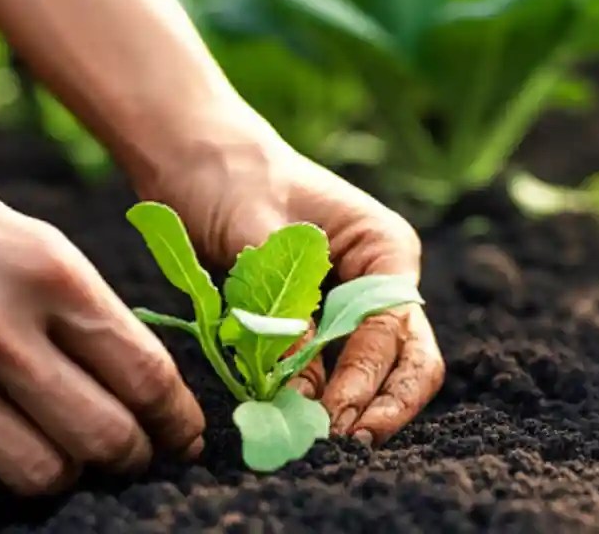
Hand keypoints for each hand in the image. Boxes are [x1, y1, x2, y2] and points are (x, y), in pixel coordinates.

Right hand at [0, 122, 203, 499]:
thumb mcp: (20, 231)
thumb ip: (75, 304)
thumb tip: (134, 379)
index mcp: (47, 270)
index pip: (144, 374)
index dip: (176, 420)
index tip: (182, 437)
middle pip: (104, 436)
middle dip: (131, 457)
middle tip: (129, 457)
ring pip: (40, 473)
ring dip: (61, 473)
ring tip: (57, 455)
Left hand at [135, 132, 444, 445]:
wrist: (191, 153)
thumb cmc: (227, 177)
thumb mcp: (255, 240)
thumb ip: (284, 314)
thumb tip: (303, 397)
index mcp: (384, 247)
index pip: (391, 329)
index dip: (364, 379)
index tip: (328, 418)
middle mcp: (380, 276)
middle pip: (407, 357)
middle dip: (381, 404)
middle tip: (343, 445)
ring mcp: (352, 298)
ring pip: (377, 369)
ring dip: (355, 405)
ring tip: (319, 441)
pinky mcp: (317, 315)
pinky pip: (332, 364)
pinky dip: (321, 393)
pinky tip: (296, 417)